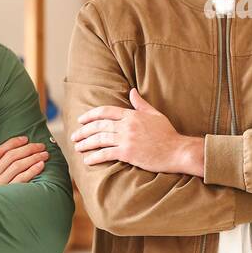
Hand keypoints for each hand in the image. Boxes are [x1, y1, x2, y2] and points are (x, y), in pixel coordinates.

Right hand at [0, 136, 48, 188]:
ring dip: (33, 157)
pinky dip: (32, 170)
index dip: (13, 142)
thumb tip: (14, 161)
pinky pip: (21, 179)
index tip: (25, 138)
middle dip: (28, 148)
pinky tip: (40, 166)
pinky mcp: (6, 195)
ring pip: (17, 165)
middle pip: (11, 156)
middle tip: (41, 146)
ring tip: (44, 154)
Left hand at [71, 88, 189, 173]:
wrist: (177, 151)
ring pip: (100, 139)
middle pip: (99, 125)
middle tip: (74, 136)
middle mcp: (127, 125)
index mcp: (132, 114)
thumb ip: (140, 104)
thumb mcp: (154, 114)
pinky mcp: (128, 153)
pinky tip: (87, 160)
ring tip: (77, 147)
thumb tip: (132, 91)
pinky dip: (95, 157)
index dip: (90, 115)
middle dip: (84, 130)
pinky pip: (106, 154)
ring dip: (86, 143)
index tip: (81, 120)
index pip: (105, 111)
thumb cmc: (167, 134)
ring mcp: (127, 139)